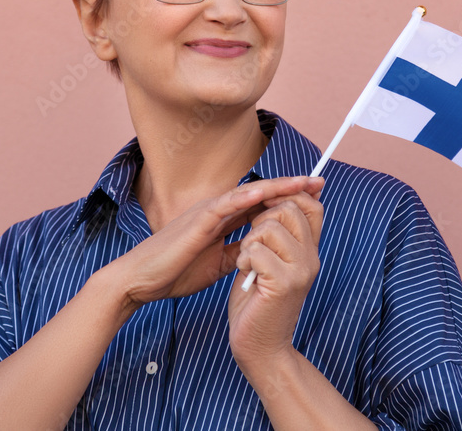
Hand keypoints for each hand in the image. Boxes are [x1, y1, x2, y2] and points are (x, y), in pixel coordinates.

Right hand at [109, 176, 315, 315]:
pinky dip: (247, 196)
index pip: (261, 205)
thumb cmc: (174, 272)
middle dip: (291, 187)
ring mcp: (208, 212)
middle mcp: (218, 210)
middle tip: (320, 181)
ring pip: (249, 193)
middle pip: (261, 193)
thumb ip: (236, 254)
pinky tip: (267, 191)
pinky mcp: (197, 220)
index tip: (315, 196)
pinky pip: (226, 205)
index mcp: (223, 221)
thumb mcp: (216, 265)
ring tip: (303, 181)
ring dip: (278, 186)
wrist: (141, 281)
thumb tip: (257, 253)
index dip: (288, 199)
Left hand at [227, 176, 324, 370]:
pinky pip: (256, 249)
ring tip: (249, 264)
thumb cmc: (258, 303)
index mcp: (310, 251)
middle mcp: (311, 257)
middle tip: (253, 247)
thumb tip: (273, 200)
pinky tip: (246, 277)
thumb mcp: (271, 262)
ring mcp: (300, 269)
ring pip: (269, 226)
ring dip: (249, 242)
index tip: (265, 211)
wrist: (261, 348)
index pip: (312, 205)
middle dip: (260, 220)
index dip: (287, 198)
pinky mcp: (283, 283)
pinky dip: (244, 260)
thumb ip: (277, 235)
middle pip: (288, 209)